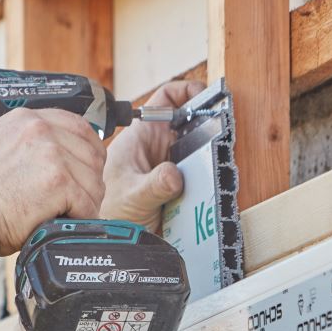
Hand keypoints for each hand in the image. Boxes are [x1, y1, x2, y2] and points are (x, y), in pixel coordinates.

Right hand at [0, 107, 107, 256]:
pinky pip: (87, 202)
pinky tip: (69, 222)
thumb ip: (25, 140)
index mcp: (26, 119)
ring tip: (73, 213)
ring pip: (93, 179)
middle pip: (91, 153)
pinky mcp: (59, 182)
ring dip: (88, 201)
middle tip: (82, 198)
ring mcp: (51, 154)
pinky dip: (83, 217)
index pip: (78, 126)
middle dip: (91, 179)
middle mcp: (40, 130)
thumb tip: (55, 146)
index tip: (88, 168)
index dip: (89, 150)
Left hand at [101, 79, 204, 230]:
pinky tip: (212, 187)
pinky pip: (201, 174)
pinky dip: (209, 179)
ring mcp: (170, 165)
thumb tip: (173, 175)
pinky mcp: (180, 184)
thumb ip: (152, 186)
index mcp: (143, 136)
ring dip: (210, 156)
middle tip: (223, 133)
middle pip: (191, 123)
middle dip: (209, 126)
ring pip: (199, 149)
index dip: (187, 91)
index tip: (207, 98)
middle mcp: (158, 147)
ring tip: (218, 164)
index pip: (166, 99)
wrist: (110, 239)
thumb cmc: (108, 212)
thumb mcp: (130, 197)